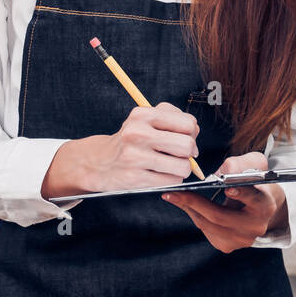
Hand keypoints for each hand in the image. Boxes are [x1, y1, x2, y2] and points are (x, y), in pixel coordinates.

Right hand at [83, 103, 199, 192]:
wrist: (100, 162)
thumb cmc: (131, 140)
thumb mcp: (146, 119)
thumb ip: (173, 118)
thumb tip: (195, 132)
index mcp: (143, 115)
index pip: (188, 123)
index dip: (192, 133)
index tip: (186, 138)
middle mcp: (137, 134)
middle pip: (187, 145)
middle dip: (191, 152)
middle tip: (183, 154)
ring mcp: (135, 157)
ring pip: (183, 166)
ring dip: (182, 168)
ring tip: (171, 164)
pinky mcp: (136, 178)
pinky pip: (172, 181)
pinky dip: (172, 178)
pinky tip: (161, 173)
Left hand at [161, 152, 288, 252]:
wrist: (261, 208)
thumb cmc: (255, 182)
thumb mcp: (254, 165)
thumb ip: (241, 164)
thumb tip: (222, 172)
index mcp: (266, 205)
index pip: (254, 199)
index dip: (242, 194)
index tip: (228, 187)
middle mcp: (256, 226)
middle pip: (221, 217)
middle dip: (195, 203)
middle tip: (175, 193)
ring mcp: (242, 240)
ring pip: (209, 225)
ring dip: (189, 209)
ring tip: (173, 196)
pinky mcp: (228, 246)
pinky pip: (205, 230)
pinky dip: (194, 215)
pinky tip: (185, 204)